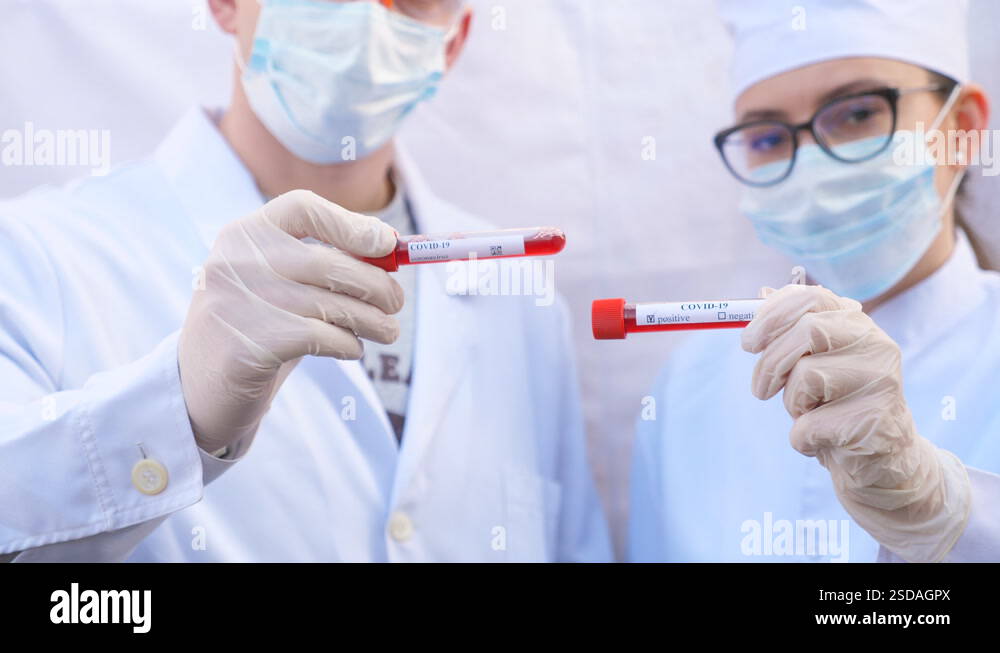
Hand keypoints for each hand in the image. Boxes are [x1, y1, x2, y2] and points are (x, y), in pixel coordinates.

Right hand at [178, 189, 402, 453]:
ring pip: (332, 305)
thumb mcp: (279, 281)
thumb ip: (322, 261)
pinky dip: (349, 344)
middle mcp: (237, 261)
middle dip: (376, 284)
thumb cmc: (257, 324)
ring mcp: (240, 303)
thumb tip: (387, 246)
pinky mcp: (251, 345)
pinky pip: (323, 337)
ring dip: (373, 320)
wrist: (199, 386)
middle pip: (328, 263)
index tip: (387, 243)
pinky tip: (351, 348)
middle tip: (397, 302)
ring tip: (388, 330)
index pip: (302, 208)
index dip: (351, 224)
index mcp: (244, 233)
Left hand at [741, 284, 969, 561]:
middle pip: (807, 332)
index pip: (811, 298)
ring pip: (807, 376)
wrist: (880, 463)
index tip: (748, 343)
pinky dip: (802, 437)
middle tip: (760, 390)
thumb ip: (790, 331)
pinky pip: (810, 424)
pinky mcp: (875, 421)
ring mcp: (881, 381)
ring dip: (791, 404)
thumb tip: (761, 294)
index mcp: (857, 324)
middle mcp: (876, 344)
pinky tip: (822, 442)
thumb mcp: (813, 364)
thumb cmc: (836, 407)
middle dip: (770, 363)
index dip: (771, 316)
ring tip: (809, 415)